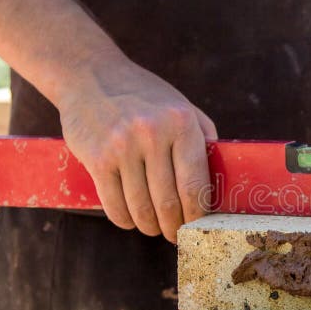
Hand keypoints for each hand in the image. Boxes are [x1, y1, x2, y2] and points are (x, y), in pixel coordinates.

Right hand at [57, 54, 216, 242]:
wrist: (90, 75)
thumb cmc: (144, 96)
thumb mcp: (181, 106)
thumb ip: (203, 137)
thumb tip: (220, 177)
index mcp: (181, 123)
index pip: (196, 184)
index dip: (198, 214)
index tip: (198, 226)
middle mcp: (153, 134)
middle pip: (169, 202)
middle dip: (175, 227)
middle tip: (176, 235)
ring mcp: (122, 147)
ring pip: (141, 208)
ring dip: (149, 226)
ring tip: (154, 228)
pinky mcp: (96, 158)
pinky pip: (113, 204)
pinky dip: (124, 220)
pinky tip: (131, 219)